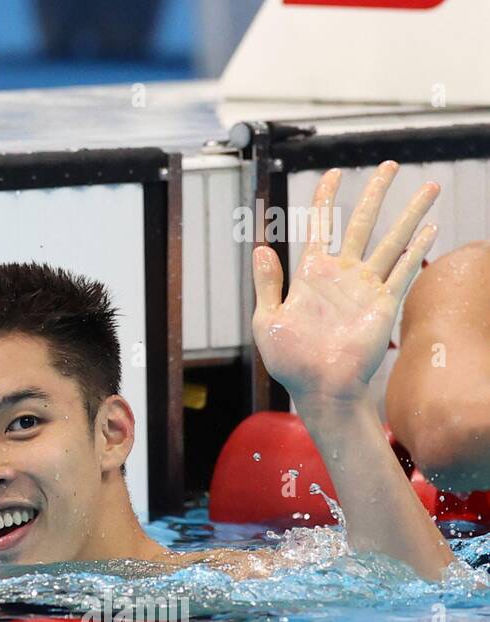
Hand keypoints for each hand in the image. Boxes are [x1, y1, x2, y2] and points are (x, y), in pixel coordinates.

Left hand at [252, 161, 438, 411]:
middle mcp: (341, 274)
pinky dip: (416, 249)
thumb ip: (267, 284)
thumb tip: (260, 248)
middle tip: (390, 165)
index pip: (320, 225)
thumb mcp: (267, 320)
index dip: (326, 198)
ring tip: (429, 186)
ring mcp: (365, 287)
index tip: (334, 172)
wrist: (319, 387)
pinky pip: (403, 270)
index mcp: (310, 274)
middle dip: (376, 193)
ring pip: (390, 239)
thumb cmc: (291, 359)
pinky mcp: (383, 304)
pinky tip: (431, 228)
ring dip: (410, 213)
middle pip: (361, 222)